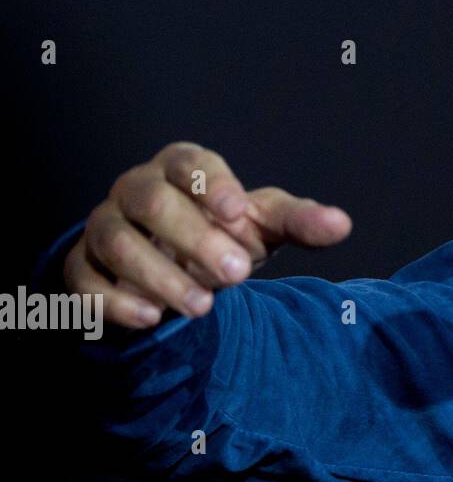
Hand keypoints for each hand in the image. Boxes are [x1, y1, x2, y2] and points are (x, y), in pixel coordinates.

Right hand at [63, 141, 351, 328]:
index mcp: (180, 168)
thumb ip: (299, 221)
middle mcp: (135, 189)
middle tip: (235, 274)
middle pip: (151, 201)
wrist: (181, 268)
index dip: (211, 184)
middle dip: (192, 238)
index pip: (189, 162)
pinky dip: (112, 300)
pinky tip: (151, 319)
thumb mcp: (265, 225)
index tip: (239, 214)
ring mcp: (103, 225)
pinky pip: (82, 279)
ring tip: (203, 307)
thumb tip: (342, 224)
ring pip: (114, 239)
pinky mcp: (82, 266)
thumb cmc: (225, 234)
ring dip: (158, 275)